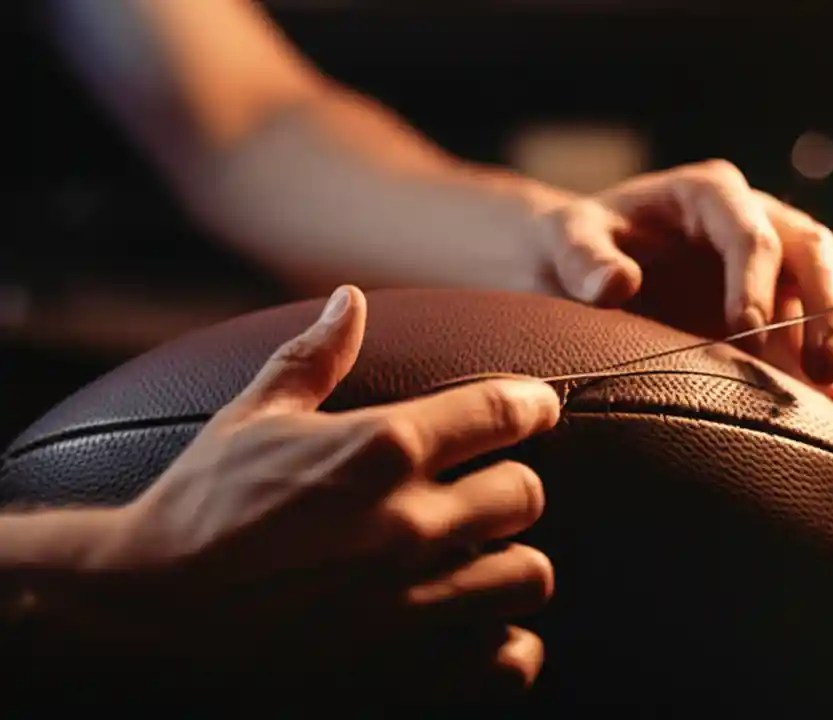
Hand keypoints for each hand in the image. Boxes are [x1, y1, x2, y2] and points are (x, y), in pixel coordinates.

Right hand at [54, 286, 561, 697]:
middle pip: (527, 494)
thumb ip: (316, 355)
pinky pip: (512, 658)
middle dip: (509, 488)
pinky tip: (477, 628)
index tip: (534, 408)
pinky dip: (505, 646)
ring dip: (509, 564)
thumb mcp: (253, 416)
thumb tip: (352, 298)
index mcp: (382, 448)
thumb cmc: (200, 504)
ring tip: (481, 561)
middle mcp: (411, 523)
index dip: (531, 405)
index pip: (503, 410)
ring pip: (531, 575)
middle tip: (483, 494)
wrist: (148, 612)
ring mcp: (415, 602)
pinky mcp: (410, 667)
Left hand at [533, 160, 832, 420]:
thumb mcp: (567, 240)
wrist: (576, 268)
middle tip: (825, 365)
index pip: (751, 232)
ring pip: (824, 293)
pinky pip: (810, 340)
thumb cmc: (575, 245)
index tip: (744, 332)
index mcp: (711, 193)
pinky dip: (831, 375)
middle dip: (828, 307)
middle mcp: (755, 221)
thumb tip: (616, 287)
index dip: (753, 282)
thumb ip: (585, 259)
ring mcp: (771, 268)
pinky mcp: (774, 311)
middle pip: (813, 252)